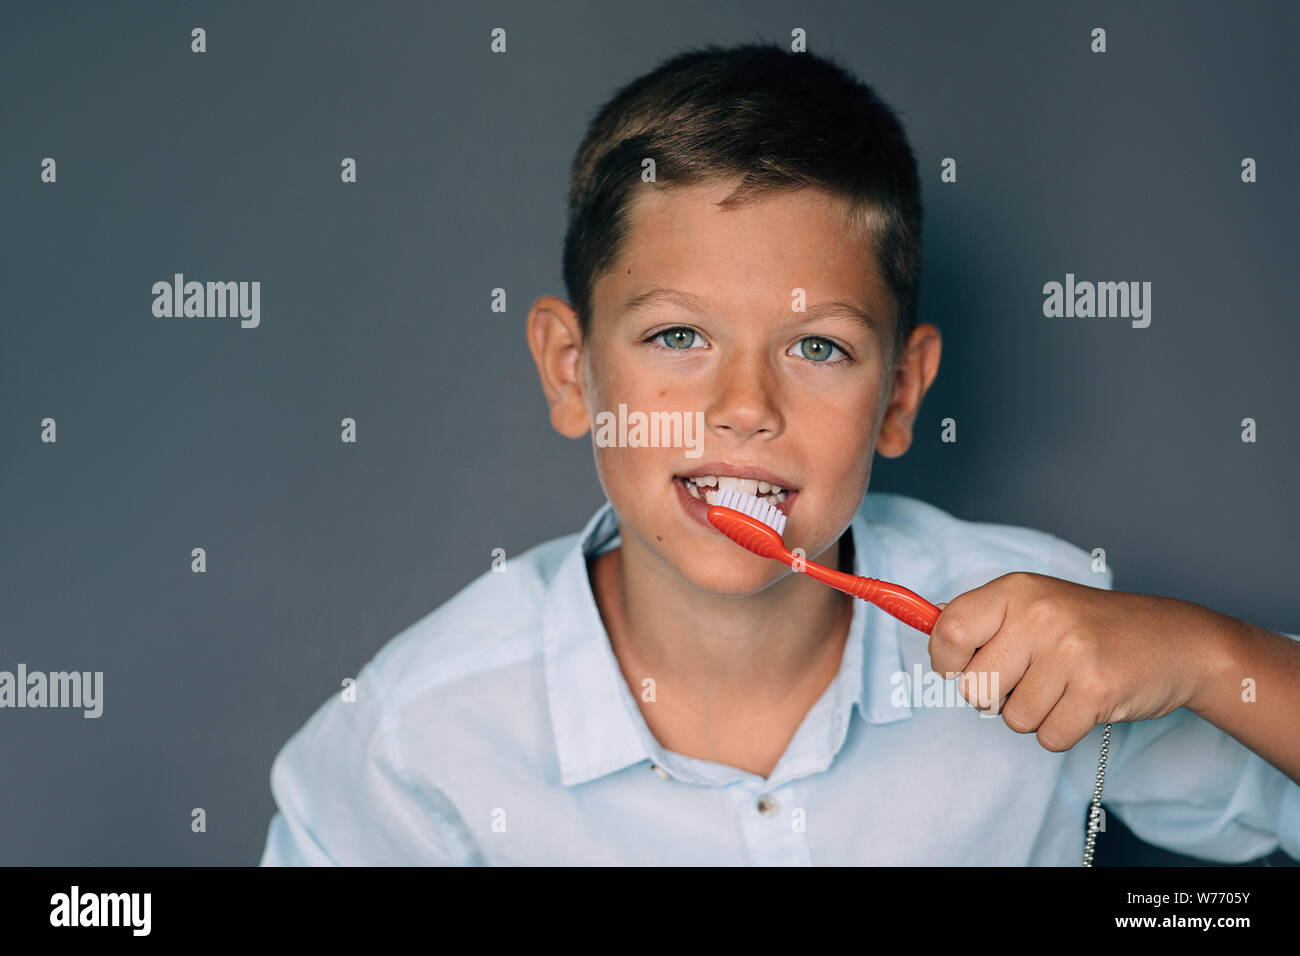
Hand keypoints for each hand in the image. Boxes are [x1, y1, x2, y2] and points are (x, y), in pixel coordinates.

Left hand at [928, 572, 1227, 751]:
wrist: (1174, 640)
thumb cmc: (1089, 628)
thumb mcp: (1033, 604)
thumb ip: (981, 621)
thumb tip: (928, 631)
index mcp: (1015, 591)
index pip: (947, 631)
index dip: (947, 662)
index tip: (963, 667)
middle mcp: (1038, 616)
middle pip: (974, 688)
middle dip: (997, 695)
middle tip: (1032, 677)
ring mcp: (1070, 652)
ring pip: (1012, 719)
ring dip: (1035, 714)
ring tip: (1064, 686)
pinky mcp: (1097, 690)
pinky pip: (1049, 737)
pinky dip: (1063, 731)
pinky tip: (1085, 702)